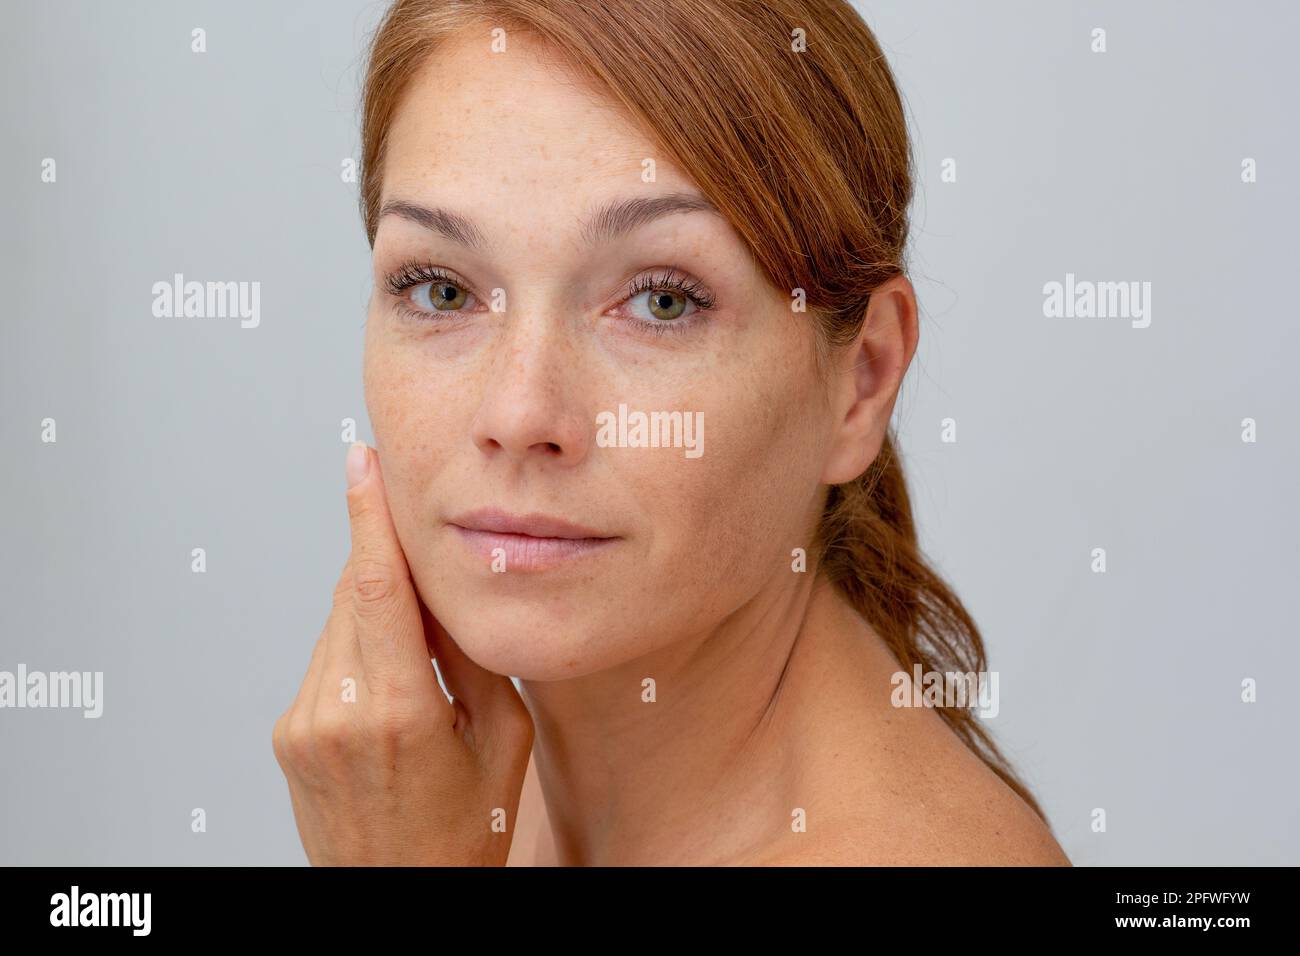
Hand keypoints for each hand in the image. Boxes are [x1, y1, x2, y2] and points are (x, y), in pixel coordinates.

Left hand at [272, 442, 533, 864]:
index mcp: (399, 712)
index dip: (368, 516)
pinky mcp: (288, 734)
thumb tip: (451, 583)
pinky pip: (327, 659)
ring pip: (339, 623)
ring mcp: (303, 724)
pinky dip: (361, 648)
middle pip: (354, 593)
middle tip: (426, 546)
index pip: (375, 587)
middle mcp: (336, 712)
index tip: (362, 462)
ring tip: (425, 655)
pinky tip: (397, 686)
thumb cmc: (465, 832)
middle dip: (387, 560)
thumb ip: (473, 656)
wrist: (395, 899)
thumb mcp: (502, 741)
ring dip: (378, 609)